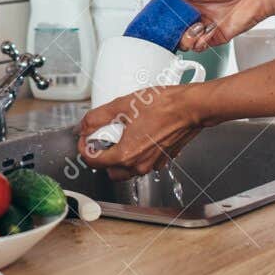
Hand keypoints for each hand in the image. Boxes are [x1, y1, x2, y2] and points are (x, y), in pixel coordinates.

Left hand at [78, 84, 207, 178]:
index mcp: (125, 155)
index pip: (92, 161)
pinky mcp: (162, 159)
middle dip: (101, 156)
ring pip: (126, 170)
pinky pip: (142, 163)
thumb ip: (97, 117)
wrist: (190, 107)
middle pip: (109, 170)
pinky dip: (136, 154)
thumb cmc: (163, 106)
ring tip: (121, 134)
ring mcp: (152, 164)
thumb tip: (85, 125)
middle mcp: (138, 165)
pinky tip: (138, 135)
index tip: (85, 138)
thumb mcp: (121, 105)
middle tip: (101, 138)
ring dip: (118, 157)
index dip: (84, 147)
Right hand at [144, 0, 274, 50]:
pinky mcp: (216, 36)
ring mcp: (205, 25)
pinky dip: (199, 42)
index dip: (159, 17)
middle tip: (173, 28)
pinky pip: (200, 45)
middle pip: (174, 28)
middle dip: (171, 31)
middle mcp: (196, 11)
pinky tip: (204, 32)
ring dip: (185, 37)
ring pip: (185, 40)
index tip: (153, 20)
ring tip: (194, 27)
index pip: (167, 10)